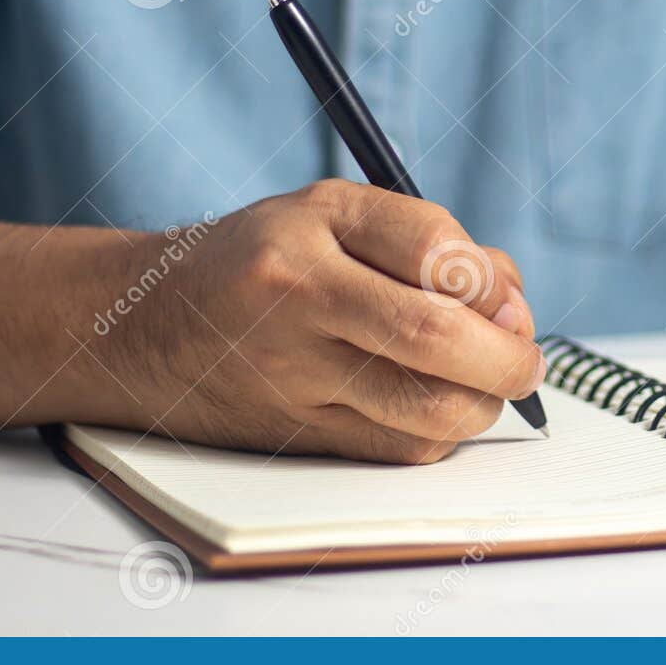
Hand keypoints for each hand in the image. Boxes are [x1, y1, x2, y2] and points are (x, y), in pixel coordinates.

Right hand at [108, 180, 544, 463]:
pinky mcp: (294, 435)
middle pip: (433, 337)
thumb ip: (427, 242)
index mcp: (313, 229)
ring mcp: (291, 375)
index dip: (495, 285)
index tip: (508, 303)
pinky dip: (439, 433)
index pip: (435, 250)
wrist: (141, 326)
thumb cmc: (262, 261)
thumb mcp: (332, 215)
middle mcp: (297, 299)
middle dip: (507, 356)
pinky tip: (436, 407)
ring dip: (482, 402)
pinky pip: (397, 449)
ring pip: (425, 409)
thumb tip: (512, 302)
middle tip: (525, 360)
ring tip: (486, 383)